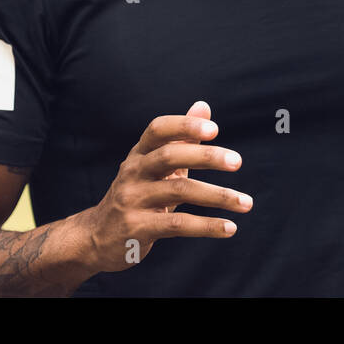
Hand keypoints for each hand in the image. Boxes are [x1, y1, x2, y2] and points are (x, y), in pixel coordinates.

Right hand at [82, 100, 250, 272]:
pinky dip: (206, 226)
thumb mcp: (155, 166)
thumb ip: (182, 138)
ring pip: (179, 191)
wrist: (97, 238)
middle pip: (169, 156)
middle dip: (206, 156)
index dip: (184, 125)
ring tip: (246, 203)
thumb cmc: (138, 194)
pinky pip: (177, 224)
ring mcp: (132, 200)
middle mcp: (133, 173)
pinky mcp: (137, 228)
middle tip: (238, 161)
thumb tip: (204, 105)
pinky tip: (229, 228)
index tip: (215, 128)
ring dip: (218, 196)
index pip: (158, 129)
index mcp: (139, 154)